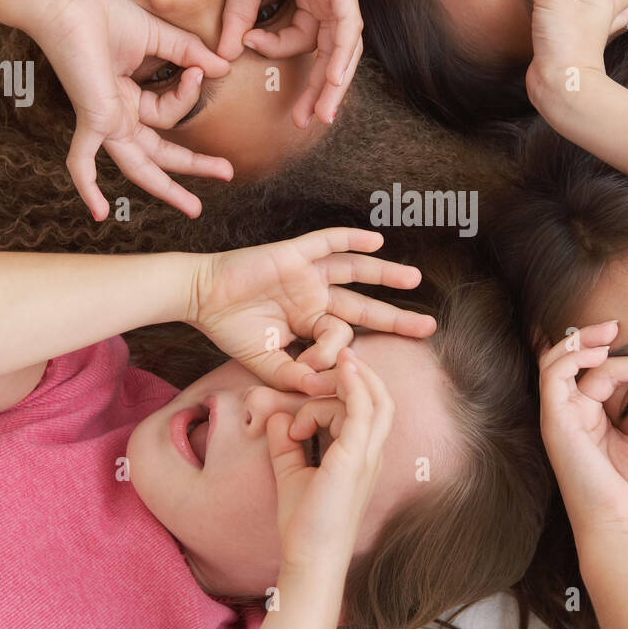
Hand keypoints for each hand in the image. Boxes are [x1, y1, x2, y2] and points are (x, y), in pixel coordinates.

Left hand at [24, 0, 233, 219]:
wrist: (69, 3)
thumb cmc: (103, 14)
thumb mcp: (159, 37)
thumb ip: (190, 54)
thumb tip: (223, 68)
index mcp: (128, 97)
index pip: (170, 113)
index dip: (191, 94)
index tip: (202, 70)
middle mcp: (117, 113)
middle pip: (159, 152)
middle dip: (194, 166)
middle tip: (226, 173)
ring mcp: (104, 120)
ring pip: (137, 165)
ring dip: (166, 188)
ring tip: (194, 208)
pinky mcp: (91, 118)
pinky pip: (83, 160)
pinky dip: (88, 187)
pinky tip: (98, 214)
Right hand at [187, 228, 435, 393]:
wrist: (200, 299)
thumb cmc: (231, 328)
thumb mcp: (267, 363)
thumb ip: (296, 376)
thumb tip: (325, 389)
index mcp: (310, 320)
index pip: (341, 336)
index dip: (338, 354)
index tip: (325, 371)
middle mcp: (314, 295)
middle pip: (364, 304)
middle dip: (395, 316)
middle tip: (427, 327)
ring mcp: (307, 273)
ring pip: (355, 270)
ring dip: (385, 273)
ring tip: (414, 280)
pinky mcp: (294, 253)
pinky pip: (327, 242)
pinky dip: (351, 239)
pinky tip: (376, 239)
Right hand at [216, 0, 362, 126]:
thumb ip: (239, 20)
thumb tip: (226, 55)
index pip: (302, 39)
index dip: (275, 51)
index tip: (246, 44)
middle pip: (332, 54)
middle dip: (319, 90)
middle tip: (306, 121)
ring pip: (344, 47)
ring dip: (333, 83)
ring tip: (321, 113)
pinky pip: (347, 26)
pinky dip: (342, 54)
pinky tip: (334, 80)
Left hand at [265, 348, 392, 573]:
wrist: (309, 557)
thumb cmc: (304, 524)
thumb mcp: (290, 472)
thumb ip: (286, 443)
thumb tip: (276, 417)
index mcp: (361, 457)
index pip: (367, 409)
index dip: (348, 387)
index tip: (313, 385)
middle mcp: (371, 453)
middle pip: (381, 397)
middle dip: (357, 374)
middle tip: (328, 362)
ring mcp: (367, 454)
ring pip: (370, 398)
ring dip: (346, 380)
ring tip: (318, 376)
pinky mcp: (355, 457)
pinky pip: (362, 409)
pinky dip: (354, 384)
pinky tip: (342, 366)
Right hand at [538, 320, 627, 542]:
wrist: (622, 529)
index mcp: (594, 420)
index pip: (609, 376)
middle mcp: (574, 415)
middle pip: (583, 364)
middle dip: (598, 339)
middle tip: (620, 325)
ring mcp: (562, 417)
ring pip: (559, 362)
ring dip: (580, 342)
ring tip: (608, 332)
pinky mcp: (555, 422)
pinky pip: (552, 376)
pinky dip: (570, 357)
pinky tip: (599, 354)